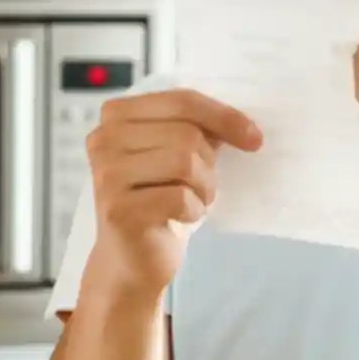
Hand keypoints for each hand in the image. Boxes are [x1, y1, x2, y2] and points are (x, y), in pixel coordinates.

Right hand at [82, 88, 261, 298]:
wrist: (130, 260)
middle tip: (203, 185)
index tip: (254, 137)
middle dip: (209, 163)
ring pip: (184, 161)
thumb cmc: (158, 199)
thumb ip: (199, 128)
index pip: (182, 99)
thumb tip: (244, 124)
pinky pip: (180, 197)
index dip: (224, 116)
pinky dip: (193, 210)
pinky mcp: (118, 209)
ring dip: (203, 187)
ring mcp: (107, 174)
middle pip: (186, 132)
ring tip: (192, 200)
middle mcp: (104, 139)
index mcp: (117, 115)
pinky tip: (179, 218)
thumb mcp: (178, 152)